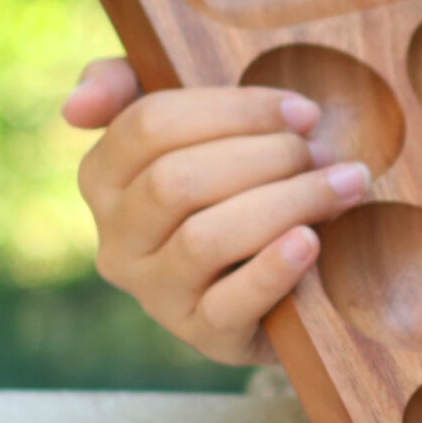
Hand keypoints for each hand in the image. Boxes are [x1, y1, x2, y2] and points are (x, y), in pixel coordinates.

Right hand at [65, 58, 371, 364]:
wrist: (279, 284)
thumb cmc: (236, 186)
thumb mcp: (193, 130)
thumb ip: (128, 87)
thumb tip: (78, 106)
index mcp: (103, 178)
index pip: (149, 125)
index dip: (235, 109)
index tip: (303, 111)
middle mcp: (117, 239)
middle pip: (176, 181)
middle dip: (265, 157)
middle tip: (322, 151)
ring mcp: (157, 293)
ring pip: (205, 239)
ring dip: (287, 202)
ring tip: (343, 186)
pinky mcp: (205, 335)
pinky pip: (232, 302)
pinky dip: (275, 267)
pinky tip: (312, 240)